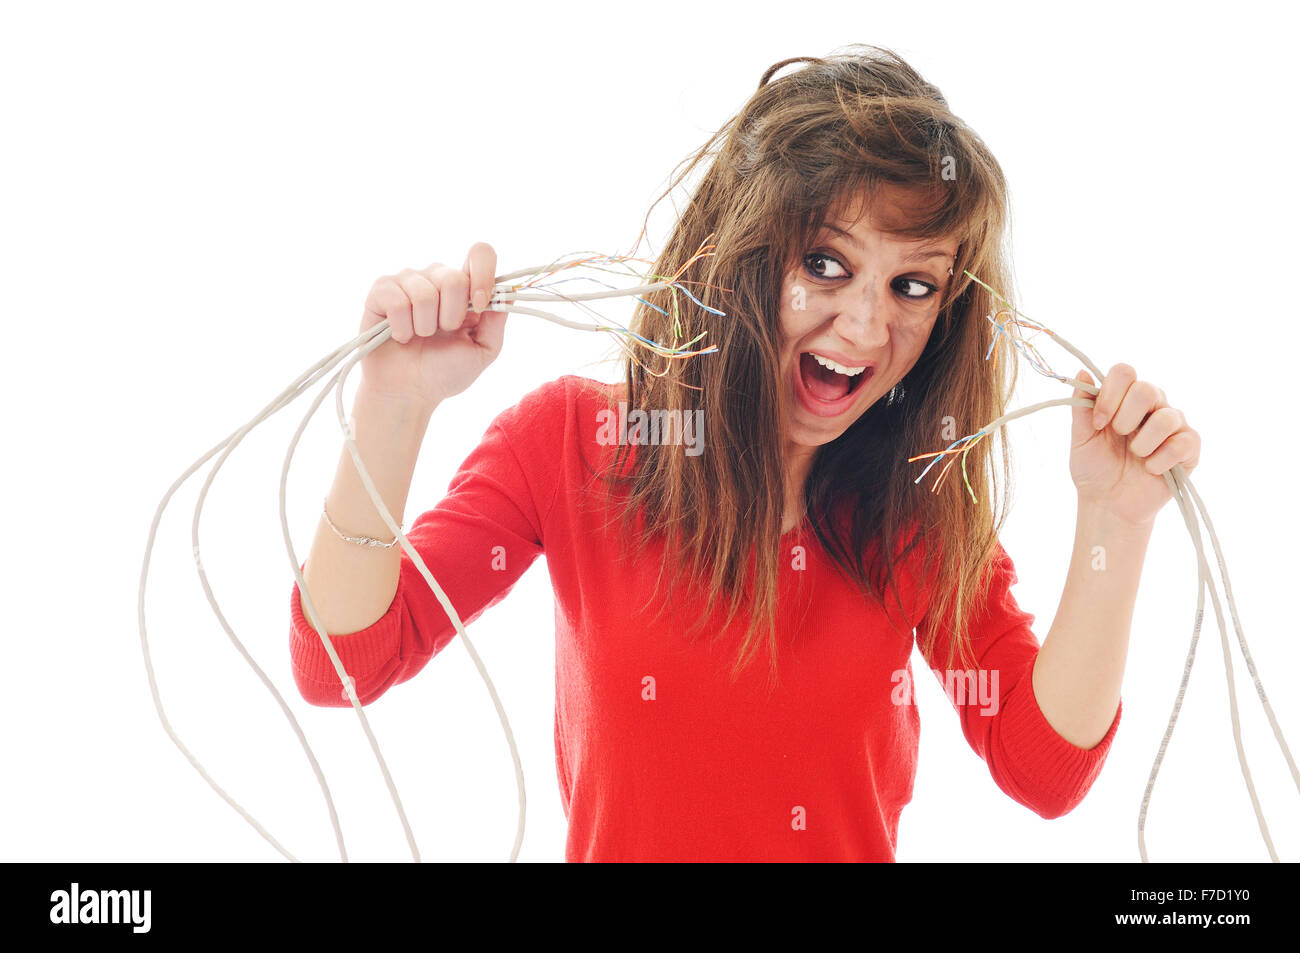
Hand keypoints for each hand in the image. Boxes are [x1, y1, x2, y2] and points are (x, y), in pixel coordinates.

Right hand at [357, 242, 507, 407]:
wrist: (409, 392)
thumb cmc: (445, 371)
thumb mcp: (483, 350)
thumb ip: (496, 321)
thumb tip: (506, 292)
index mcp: (464, 287)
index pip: (480, 253)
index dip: (483, 275)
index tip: (478, 305)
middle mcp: (436, 277)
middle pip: (453, 278)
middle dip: (451, 316)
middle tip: (442, 333)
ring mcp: (407, 281)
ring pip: (424, 293)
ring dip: (425, 326)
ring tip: (419, 337)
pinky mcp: (381, 291)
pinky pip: (397, 302)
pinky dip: (402, 328)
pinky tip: (400, 336)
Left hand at [1069, 363, 1200, 527]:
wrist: (1108, 504)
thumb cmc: (1095, 468)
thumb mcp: (1081, 438)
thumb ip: (1082, 407)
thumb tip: (1082, 372)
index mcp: (1124, 399)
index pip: (1124, 372)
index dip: (1110, 394)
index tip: (1098, 422)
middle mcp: (1152, 406)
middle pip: (1147, 389)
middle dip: (1125, 418)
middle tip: (1119, 437)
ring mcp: (1173, 425)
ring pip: (1167, 417)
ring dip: (1143, 443)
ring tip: (1136, 457)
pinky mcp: (1189, 449)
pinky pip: (1182, 443)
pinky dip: (1160, 460)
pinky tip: (1151, 469)